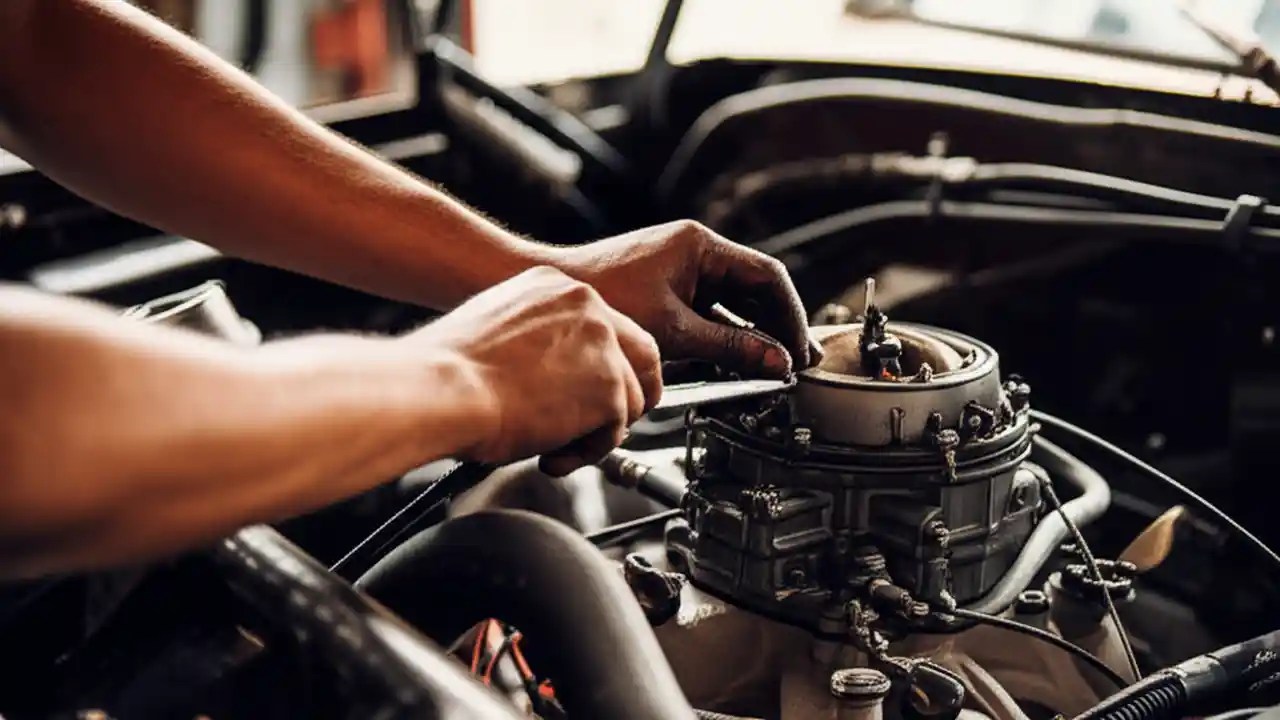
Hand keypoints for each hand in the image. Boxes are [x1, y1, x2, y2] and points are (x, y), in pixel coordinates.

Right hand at [411, 266, 661, 475]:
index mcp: (555, 286)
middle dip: (630, 394)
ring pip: (628, 400)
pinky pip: (613, 433)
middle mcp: (587, 307)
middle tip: (610, 424)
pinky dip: (585, 452)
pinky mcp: (608, 390)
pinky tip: (547, 455)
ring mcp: (603, 347)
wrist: (439, 390)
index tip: (597, 387)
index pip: (608, 324)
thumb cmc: (447, 370)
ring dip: (597, 432)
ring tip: (553, 447)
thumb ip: (538, 342)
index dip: (608, 363)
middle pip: (641, 354)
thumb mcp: (497, 330)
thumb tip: (556, 373)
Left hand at [552, 220, 816, 377]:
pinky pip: (706, 318)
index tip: (799, 348)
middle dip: (776, 329)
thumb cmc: (601, 298)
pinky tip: (735, 366)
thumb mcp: (673, 330)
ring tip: (772, 370)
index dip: (790, 315)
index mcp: (700, 246)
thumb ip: (728, 348)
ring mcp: (679, 274)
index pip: (767, 277)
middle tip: (797, 364)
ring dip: (751, 339)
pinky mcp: (664, 296)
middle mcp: (694, 254)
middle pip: (753, 292)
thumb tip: (775, 363)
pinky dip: (722, 342)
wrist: (550, 294)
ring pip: (731, 309)